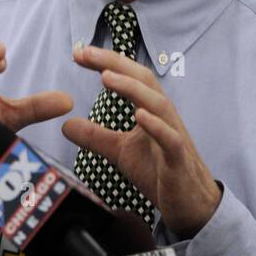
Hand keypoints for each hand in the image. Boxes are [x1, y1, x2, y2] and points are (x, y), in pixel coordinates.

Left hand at [62, 45, 220, 236]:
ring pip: (158, 103)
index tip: (79, 51)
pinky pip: (170, 139)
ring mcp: (173, 135)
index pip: (128, 77)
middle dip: (115, 63)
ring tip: (106, 77)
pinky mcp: (178, 160)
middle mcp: (163, 115)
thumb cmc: (159, 172)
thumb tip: (65, 124)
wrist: (191, 204)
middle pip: (143, 79)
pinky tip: (140, 115)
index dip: (106, 62)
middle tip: (86, 52)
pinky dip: (156, 126)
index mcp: (150, 110)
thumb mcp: (121, 152)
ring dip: (132, 88)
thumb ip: (95, 136)